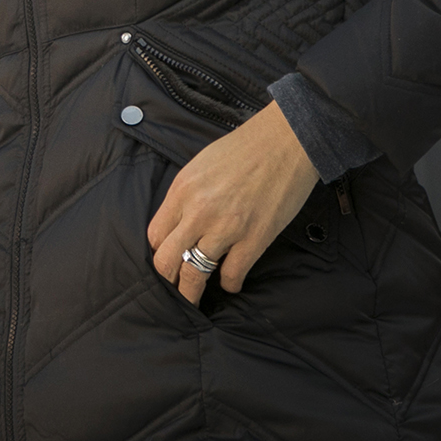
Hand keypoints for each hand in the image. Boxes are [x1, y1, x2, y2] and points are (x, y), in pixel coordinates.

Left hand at [146, 101, 318, 303]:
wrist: (285, 141)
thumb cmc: (244, 148)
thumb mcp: (200, 166)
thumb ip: (186, 196)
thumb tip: (179, 223)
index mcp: (182, 190)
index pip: (155, 235)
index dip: (159, 251)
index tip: (167, 259)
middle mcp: (198, 211)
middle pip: (167, 261)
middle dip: (168, 279)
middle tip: (173, 288)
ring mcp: (226, 227)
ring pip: (195, 274)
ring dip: (193, 292)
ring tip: (194, 299)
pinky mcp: (254, 239)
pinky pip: (232, 275)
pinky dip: (229, 284)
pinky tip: (230, 283)